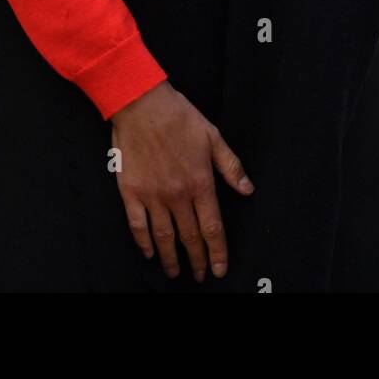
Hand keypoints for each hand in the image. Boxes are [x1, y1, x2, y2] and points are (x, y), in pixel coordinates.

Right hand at [109, 80, 253, 281]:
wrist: (142, 103)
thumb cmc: (178, 116)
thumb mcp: (213, 137)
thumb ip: (231, 166)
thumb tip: (247, 189)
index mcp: (200, 182)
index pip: (212, 228)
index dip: (217, 252)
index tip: (219, 269)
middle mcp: (177, 194)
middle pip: (190, 237)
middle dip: (197, 260)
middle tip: (199, 275)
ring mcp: (152, 195)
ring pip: (164, 237)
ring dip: (171, 259)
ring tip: (175, 272)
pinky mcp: (131, 192)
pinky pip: (137, 225)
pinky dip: (143, 243)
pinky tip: (149, 252)